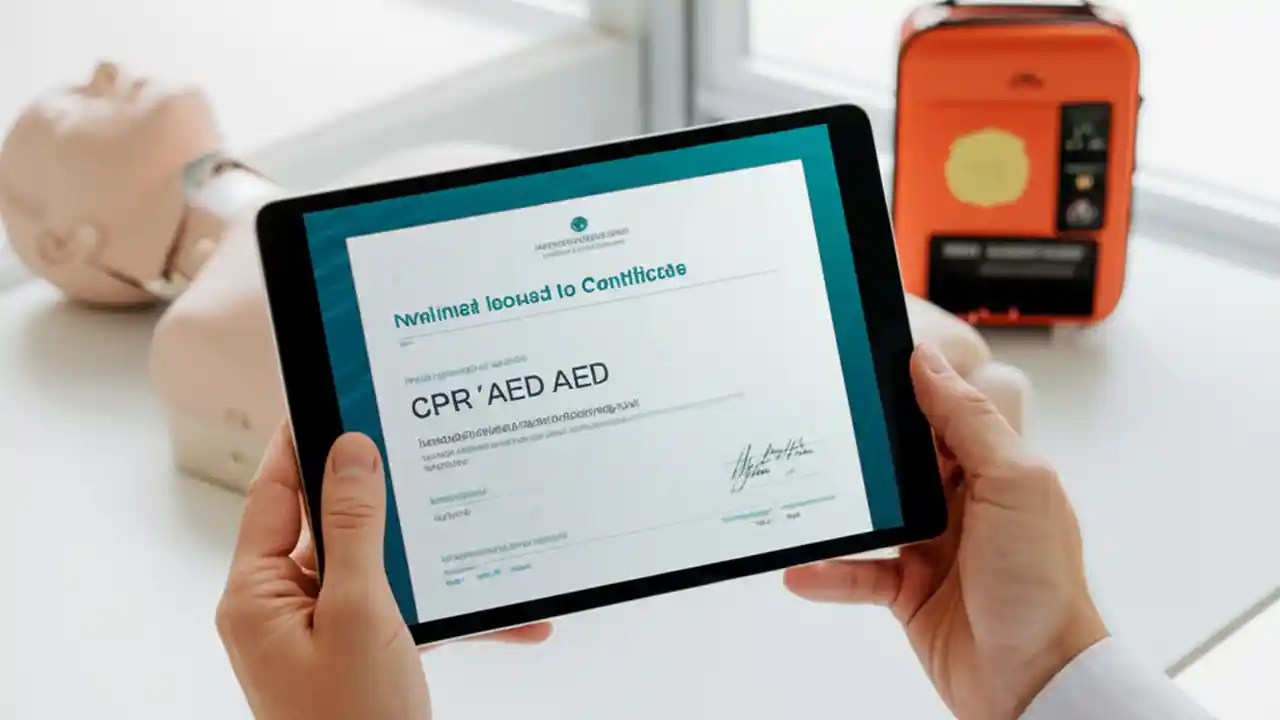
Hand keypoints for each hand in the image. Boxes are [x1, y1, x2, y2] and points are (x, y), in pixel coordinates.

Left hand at [217, 423, 551, 719]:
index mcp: (257, 596)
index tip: (334, 393)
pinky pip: (401, 612)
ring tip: (474, 524)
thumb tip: (351, 451)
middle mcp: (282, 611)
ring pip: (375, 568)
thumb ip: (355, 529)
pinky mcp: (358, 656)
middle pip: (330, 525)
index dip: (305, 441)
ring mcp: (321, 636)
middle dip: (384, 494)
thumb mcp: (359, 614)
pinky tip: (506, 615)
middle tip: (421, 444)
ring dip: (428, 556)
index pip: (277, 493)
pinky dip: (447, 611)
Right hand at [784, 345, 1106, 719]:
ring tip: (796, 497)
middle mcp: (961, 502)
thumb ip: (970, 422)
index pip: (941, 411)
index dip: (904, 387)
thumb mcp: (1015, 484)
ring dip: (835, 512)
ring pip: (870, 515)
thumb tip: (928, 364)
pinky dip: (829, 572)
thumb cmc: (1043, 587)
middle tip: (814, 425)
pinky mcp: (909, 591)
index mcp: (993, 467)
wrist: (1036, 681)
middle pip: (896, 459)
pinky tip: (803, 569)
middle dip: (857, 446)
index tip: (858, 365)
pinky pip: (858, 573)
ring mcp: (932, 546)